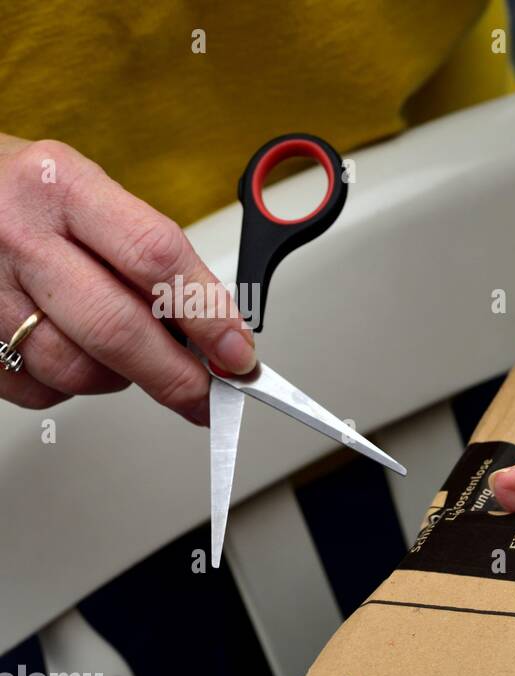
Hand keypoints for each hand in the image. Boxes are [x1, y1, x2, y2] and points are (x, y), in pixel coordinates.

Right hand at [0, 134, 254, 422]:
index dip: (208, 315)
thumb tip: (216, 330)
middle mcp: (19, 235)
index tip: (239, 354)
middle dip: (178, 377)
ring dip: (121, 378)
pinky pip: (41, 389)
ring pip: (78, 370)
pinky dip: (71, 385)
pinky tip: (72, 349)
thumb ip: (148, 254)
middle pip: (118, 329)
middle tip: (211, 397)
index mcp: (63, 187)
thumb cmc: (24, 197)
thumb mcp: (86, 194)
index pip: (156, 257)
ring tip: (126, 352)